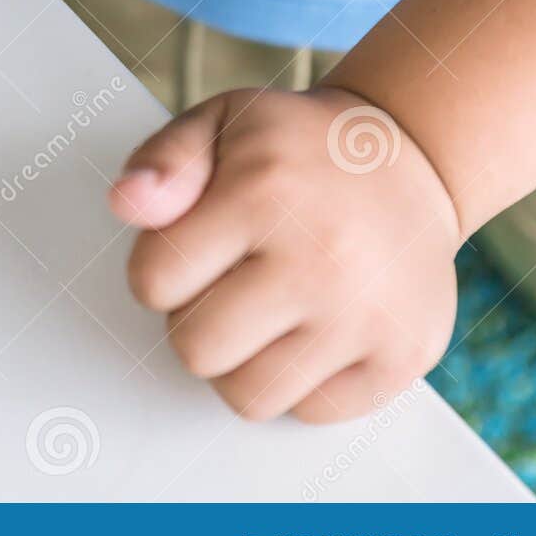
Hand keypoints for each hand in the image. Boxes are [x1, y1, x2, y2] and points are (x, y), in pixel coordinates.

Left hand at [110, 86, 460, 422]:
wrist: (409, 161)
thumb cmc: (297, 151)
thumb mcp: (222, 123)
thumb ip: (163, 161)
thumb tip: (127, 203)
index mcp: (264, 191)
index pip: (152, 282)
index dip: (160, 268)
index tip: (192, 246)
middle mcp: (321, 257)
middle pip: (195, 350)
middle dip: (196, 320)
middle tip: (230, 281)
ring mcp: (367, 314)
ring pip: (249, 396)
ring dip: (242, 361)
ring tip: (266, 308)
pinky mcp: (402, 357)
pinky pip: (310, 412)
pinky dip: (301, 381)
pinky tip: (314, 327)